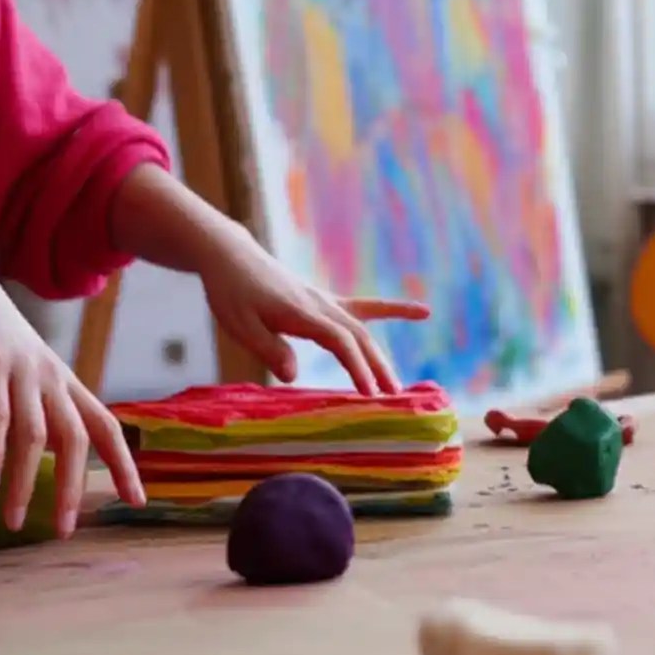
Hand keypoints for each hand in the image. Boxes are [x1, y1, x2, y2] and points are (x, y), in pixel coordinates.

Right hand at [0, 239, 144, 537]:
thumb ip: (38, 411)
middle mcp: (53, 380)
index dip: (124, 465)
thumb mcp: (25, 377)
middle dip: (74, 487)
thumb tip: (41, 455)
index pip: (107, 428)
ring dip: (26, 481)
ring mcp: (22, 372)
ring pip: (35, 435)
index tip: (136, 501)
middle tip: (65, 530)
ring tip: (16, 521)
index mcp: (66, 384)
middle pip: (78, 439)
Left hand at [197, 227, 428, 394]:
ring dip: (381, 358)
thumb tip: (294, 375)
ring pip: (364, 329)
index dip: (356, 366)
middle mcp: (321, 306)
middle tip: (393, 398)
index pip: (339, 341)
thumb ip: (269, 349)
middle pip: (359, 337)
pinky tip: (423, 312)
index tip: (369, 393)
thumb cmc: (232, 292)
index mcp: (302, 313)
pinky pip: (365, 307)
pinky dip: (394, 310)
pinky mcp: (327, 302)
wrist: (232, 257)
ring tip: (398, 387)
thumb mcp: (240, 325)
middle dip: (377, 367)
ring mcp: (328, 302)